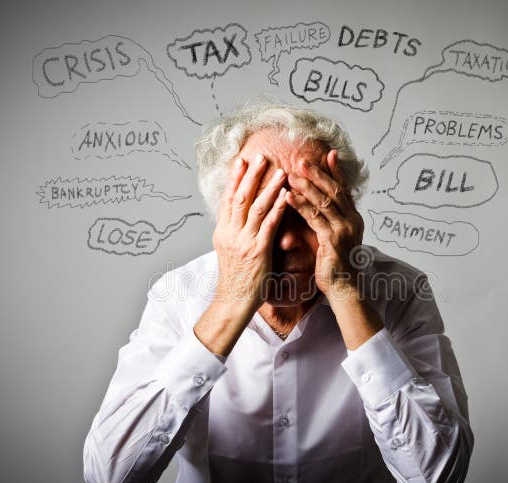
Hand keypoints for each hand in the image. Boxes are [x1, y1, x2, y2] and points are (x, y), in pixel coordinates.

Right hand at [212, 153, 287, 314]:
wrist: (234, 301)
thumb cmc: (235, 278)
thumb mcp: (229, 250)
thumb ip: (234, 231)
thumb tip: (238, 216)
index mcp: (222, 232)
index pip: (227, 199)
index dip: (235, 178)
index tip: (241, 161)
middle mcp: (230, 233)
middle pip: (240, 197)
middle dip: (250, 175)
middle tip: (260, 156)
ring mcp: (243, 241)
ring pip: (255, 207)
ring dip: (268, 187)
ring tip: (280, 171)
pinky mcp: (258, 251)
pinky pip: (269, 225)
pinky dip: (277, 208)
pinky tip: (285, 196)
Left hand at [285, 149, 364, 299]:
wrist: (343, 288)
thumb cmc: (334, 265)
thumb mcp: (331, 237)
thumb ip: (325, 221)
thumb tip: (314, 206)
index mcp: (353, 218)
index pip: (344, 189)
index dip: (336, 172)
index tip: (329, 154)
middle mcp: (352, 220)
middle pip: (335, 190)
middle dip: (318, 173)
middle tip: (302, 160)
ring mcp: (344, 230)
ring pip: (325, 201)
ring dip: (307, 186)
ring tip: (291, 174)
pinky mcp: (333, 240)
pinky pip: (315, 218)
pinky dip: (301, 205)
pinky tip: (288, 196)